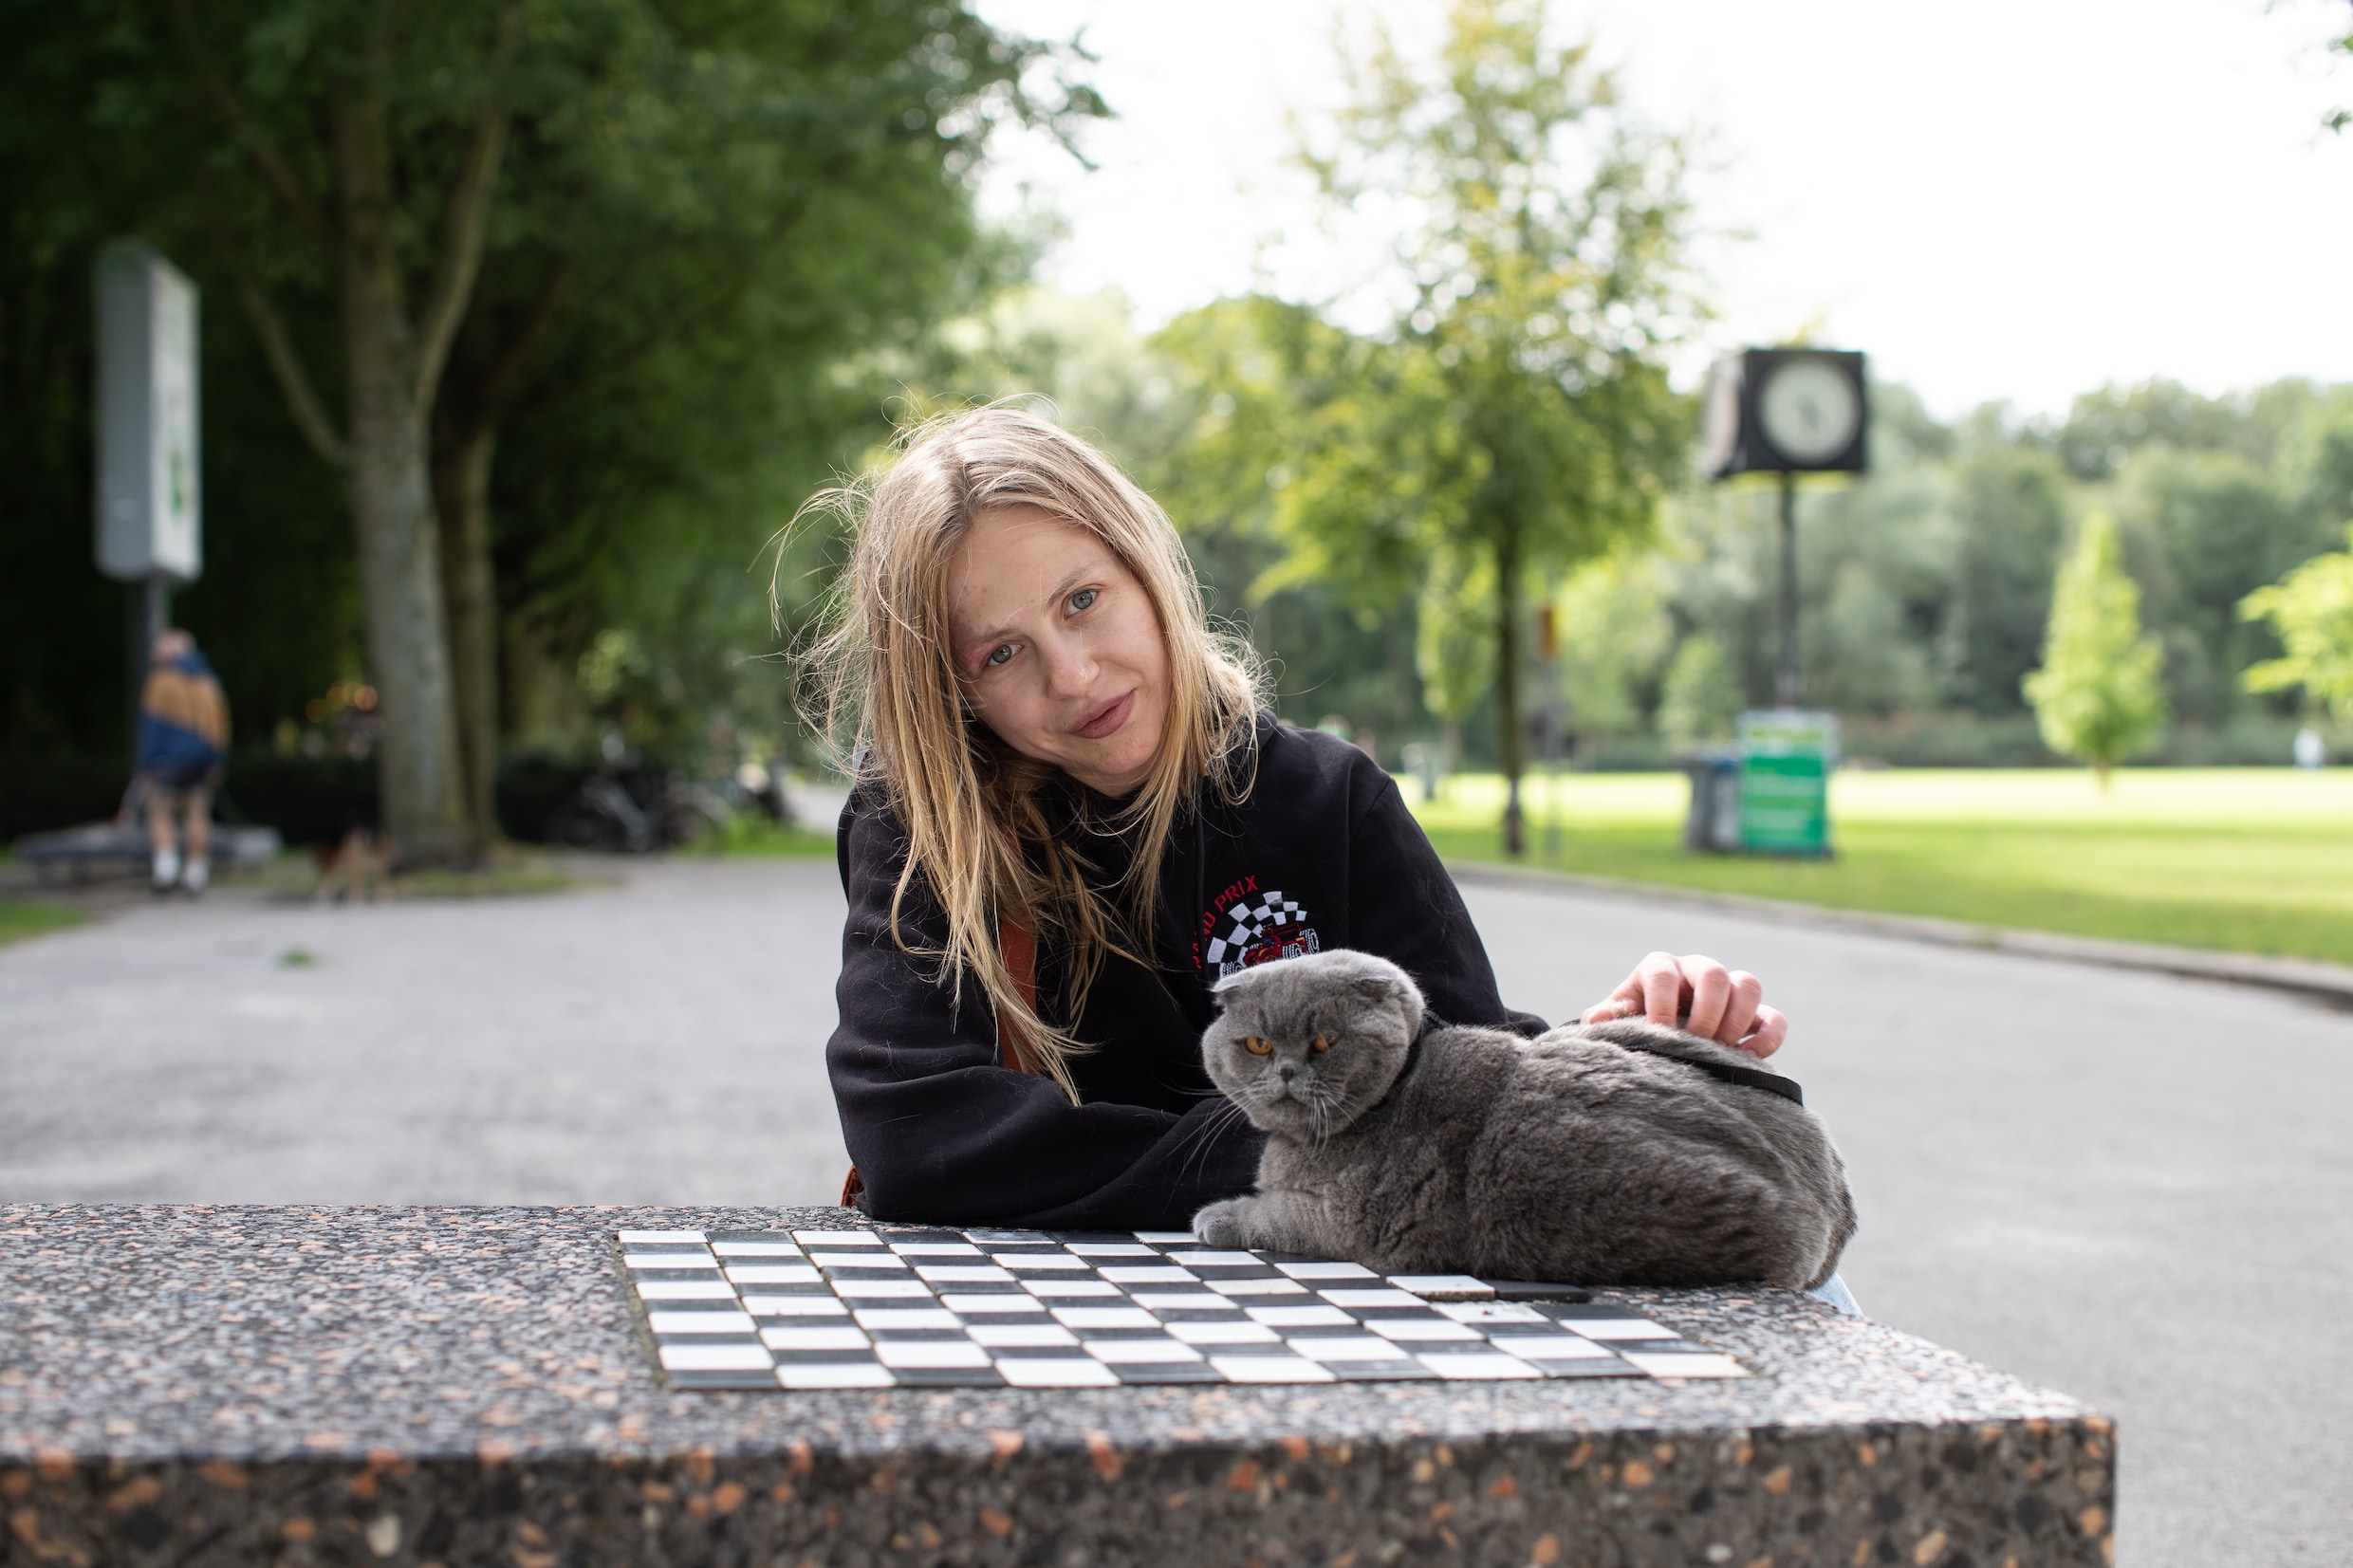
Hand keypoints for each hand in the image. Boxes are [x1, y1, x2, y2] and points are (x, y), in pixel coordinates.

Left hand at [1580, 951, 1786, 1058]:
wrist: (1656, 1039)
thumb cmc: (1632, 1025)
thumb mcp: (1618, 1021)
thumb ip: (1609, 1018)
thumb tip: (1596, 1018)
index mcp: (1660, 968)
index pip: (1664, 973)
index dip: (1661, 1004)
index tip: (1657, 1035)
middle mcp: (1696, 971)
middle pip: (1713, 973)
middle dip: (1705, 1013)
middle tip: (1694, 1044)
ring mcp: (1728, 991)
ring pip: (1748, 985)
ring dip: (1737, 1020)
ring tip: (1719, 1050)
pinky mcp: (1753, 1016)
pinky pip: (1774, 1018)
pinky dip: (1768, 1038)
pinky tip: (1748, 1059)